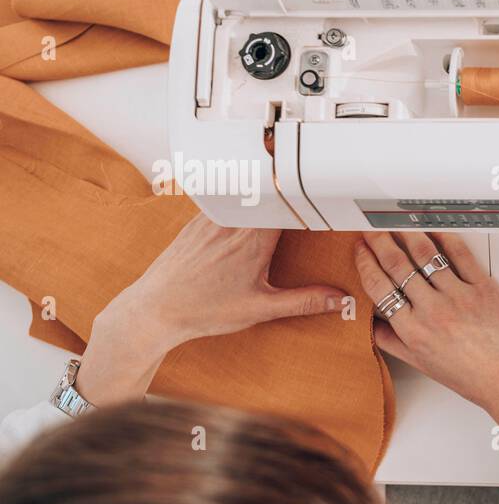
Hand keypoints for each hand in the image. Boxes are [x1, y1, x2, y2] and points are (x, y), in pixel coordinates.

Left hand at [76, 214, 345, 404]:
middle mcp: (233, 221)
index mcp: (253, 239)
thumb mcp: (261, 309)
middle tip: (308, 198)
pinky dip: (242, 204)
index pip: (289, 204)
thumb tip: (337, 299)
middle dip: (290, 197)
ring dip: (265, 198)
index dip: (308, 199)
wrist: (155, 309)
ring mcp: (212, 218)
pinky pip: (226, 202)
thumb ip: (304, 302)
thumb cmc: (203, 309)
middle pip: (270, 195)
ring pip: (247, 195)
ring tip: (282, 200)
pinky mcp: (197, 221)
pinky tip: (250, 212)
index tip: (324, 200)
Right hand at [352, 231, 498, 415]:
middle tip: (372, 230)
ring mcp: (459, 297)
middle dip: (380, 242)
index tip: (361, 251)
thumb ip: (394, 343)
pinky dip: (445, 238)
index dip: (366, 264)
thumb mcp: (422, 364)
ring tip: (398, 225)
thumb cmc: (470, 376)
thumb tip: (373, 326)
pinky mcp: (484, 288)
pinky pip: (460, 255)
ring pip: (426, 255)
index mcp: (413, 331)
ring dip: (408, 234)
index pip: (379, 288)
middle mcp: (433, 311)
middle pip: (398, 265)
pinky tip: (434, 231)